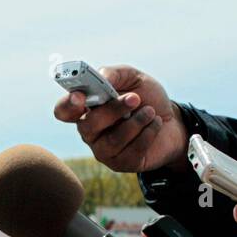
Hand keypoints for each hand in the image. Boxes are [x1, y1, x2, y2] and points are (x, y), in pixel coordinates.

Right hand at [53, 65, 187, 171]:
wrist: (173, 121)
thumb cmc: (148, 98)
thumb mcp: (134, 78)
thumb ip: (115, 73)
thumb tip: (101, 77)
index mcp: (86, 109)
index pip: (63, 111)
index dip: (67, 105)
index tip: (81, 96)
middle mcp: (90, 132)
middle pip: (87, 126)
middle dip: (112, 111)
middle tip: (135, 98)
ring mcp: (104, 150)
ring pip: (111, 141)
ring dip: (135, 122)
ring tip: (150, 112)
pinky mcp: (122, 163)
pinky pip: (131, 152)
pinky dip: (148, 134)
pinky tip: (155, 124)